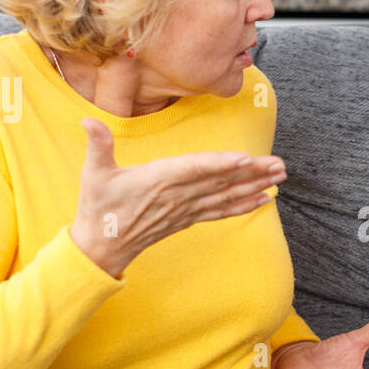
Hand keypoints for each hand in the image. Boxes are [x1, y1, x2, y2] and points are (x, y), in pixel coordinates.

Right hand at [69, 117, 285, 277]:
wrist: (101, 247)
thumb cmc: (98, 207)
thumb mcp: (94, 174)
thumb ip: (98, 145)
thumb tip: (87, 121)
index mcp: (158, 180)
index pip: (196, 169)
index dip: (221, 163)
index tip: (246, 158)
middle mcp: (178, 196)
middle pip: (221, 181)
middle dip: (253, 172)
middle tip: (281, 165)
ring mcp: (186, 209)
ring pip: (226, 195)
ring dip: (255, 186)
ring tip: (280, 177)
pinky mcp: (188, 218)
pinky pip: (221, 211)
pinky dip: (243, 205)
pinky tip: (264, 200)